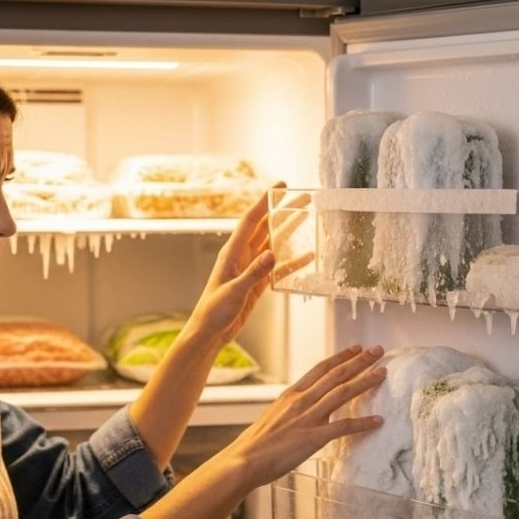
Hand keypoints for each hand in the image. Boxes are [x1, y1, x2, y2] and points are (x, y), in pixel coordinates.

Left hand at [189, 183, 309, 344]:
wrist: (210, 331)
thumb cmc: (214, 310)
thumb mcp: (235, 291)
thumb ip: (254, 273)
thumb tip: (273, 254)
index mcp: (233, 252)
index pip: (252, 220)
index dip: (266, 201)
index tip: (281, 187)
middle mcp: (242, 255)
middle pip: (266, 227)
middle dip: (283, 212)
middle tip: (303, 199)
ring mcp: (251, 268)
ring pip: (273, 244)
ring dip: (289, 232)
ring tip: (307, 218)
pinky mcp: (258, 283)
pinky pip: (278, 267)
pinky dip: (292, 261)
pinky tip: (307, 256)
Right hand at [220, 344, 387, 487]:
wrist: (244, 460)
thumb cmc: (256, 443)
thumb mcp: (273, 416)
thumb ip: (290, 409)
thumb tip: (301, 407)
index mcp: (291, 394)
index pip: (321, 368)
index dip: (341, 357)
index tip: (356, 348)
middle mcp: (301, 401)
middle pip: (336, 375)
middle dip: (359, 361)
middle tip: (378, 350)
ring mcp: (308, 418)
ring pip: (342, 394)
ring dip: (365, 382)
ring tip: (382, 373)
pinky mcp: (313, 438)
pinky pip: (343, 427)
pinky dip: (363, 423)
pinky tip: (378, 420)